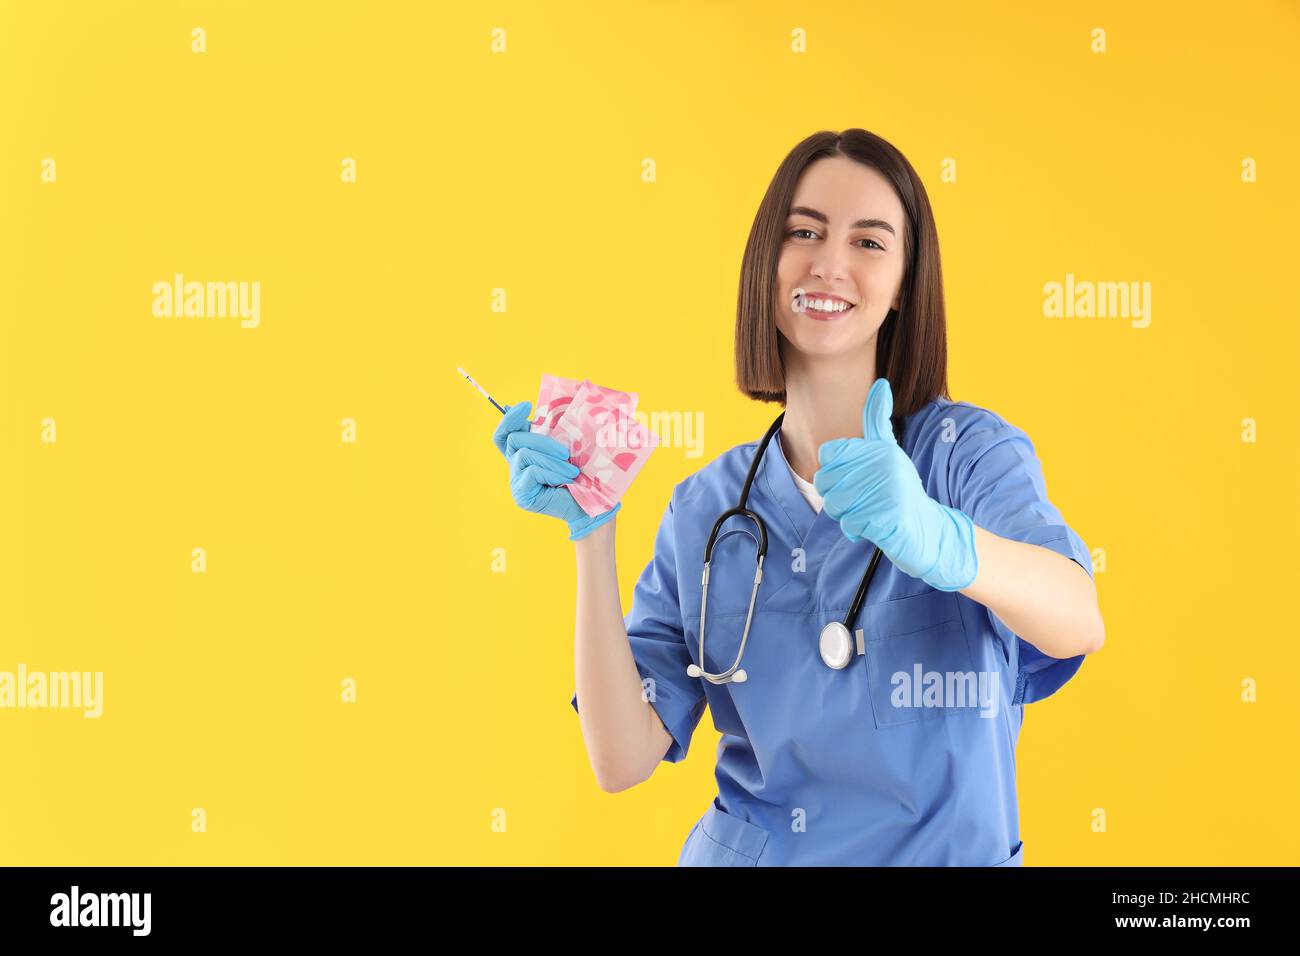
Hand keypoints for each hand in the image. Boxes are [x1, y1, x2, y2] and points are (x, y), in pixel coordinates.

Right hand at [492, 400, 620, 540]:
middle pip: (514, 439)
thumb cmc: (582, 473)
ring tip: (573, 471)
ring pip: (524, 455)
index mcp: (524, 453)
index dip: (509, 417)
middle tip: (566, 452)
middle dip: (541, 440)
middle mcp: (516, 466)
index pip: (504, 433)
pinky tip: (567, 480)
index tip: (527, 405)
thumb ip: (553, 431)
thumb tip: (543, 406)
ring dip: (552, 460)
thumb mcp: (566, 447)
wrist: (591, 504)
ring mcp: (516, 481)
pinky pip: (531, 472)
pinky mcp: (522, 495)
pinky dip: (552, 473)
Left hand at [812, 378, 977, 590]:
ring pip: (833, 504)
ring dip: (846, 513)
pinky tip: (875, 525)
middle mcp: (883, 465)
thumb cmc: (900, 489)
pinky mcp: (887, 517)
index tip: (855, 477)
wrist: (927, 529)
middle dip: (837, 496)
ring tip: (869, 511)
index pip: (828, 453)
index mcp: (880, 448)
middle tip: (862, 499)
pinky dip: (857, 530)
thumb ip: (878, 420)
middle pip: (824, 480)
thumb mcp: (889, 450)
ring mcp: (886, 491)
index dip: (834, 470)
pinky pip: (849, 524)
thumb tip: (881, 382)